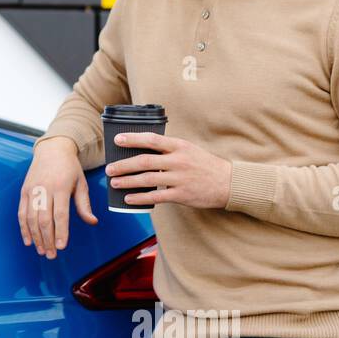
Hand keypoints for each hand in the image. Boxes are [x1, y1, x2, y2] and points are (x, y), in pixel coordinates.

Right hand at [18, 136, 97, 259]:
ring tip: (42, 251)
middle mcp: (44, 188)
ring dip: (35, 237)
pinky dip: (24, 228)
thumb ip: (84, 204)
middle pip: (43, 219)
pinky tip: (28, 240)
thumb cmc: (69, 168)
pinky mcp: (24, 191)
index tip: (62, 247)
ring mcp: (32, 190)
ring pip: (31, 218)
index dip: (60, 232)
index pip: (59, 214)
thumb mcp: (81, 183)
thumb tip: (92, 222)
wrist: (52, 149)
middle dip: (47, 239)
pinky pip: (21, 213)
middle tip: (51, 255)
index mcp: (61, 186)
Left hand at [107, 132, 231, 209]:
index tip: (117, 140)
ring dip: (127, 181)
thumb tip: (144, 150)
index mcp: (180, 146)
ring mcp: (180, 178)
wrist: (228, 183)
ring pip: (147, 179)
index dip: (133, 139)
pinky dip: (140, 198)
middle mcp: (179, 161)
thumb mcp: (189, 150)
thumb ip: (169, 149)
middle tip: (109, 169)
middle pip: (145, 161)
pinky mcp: (181, 194)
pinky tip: (128, 198)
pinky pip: (156, 196)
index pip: (152, 139)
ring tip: (114, 183)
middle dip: (123, 165)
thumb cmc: (205, 165)